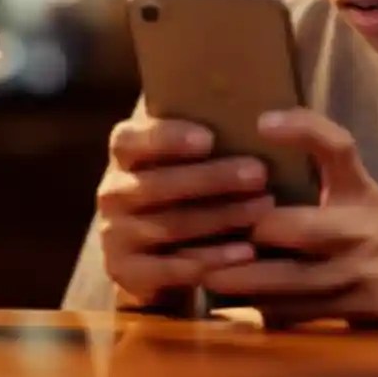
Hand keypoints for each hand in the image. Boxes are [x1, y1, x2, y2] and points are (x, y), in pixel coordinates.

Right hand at [96, 115, 275, 305]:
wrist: (160, 254)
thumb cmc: (190, 186)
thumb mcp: (192, 155)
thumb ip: (209, 131)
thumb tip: (262, 104)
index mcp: (125, 154)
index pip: (130, 140)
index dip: (166, 138)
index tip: (209, 139)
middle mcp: (113, 192)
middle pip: (157, 184)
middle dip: (212, 178)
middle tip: (259, 173)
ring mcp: (116, 234)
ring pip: (170, 225)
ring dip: (221, 217)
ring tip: (264, 208)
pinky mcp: (127, 272)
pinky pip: (171, 268)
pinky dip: (211, 260)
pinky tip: (246, 253)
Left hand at [201, 108, 377, 329]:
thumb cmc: (377, 238)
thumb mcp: (360, 195)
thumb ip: (323, 166)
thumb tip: (261, 127)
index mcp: (362, 192)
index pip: (339, 147)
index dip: (303, 129)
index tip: (262, 122)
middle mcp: (364, 229)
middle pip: (291, 225)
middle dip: (249, 229)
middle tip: (209, 227)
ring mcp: (358, 273)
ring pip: (284, 277)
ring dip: (241, 276)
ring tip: (205, 270)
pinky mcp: (350, 310)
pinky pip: (292, 311)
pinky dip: (261, 307)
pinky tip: (236, 300)